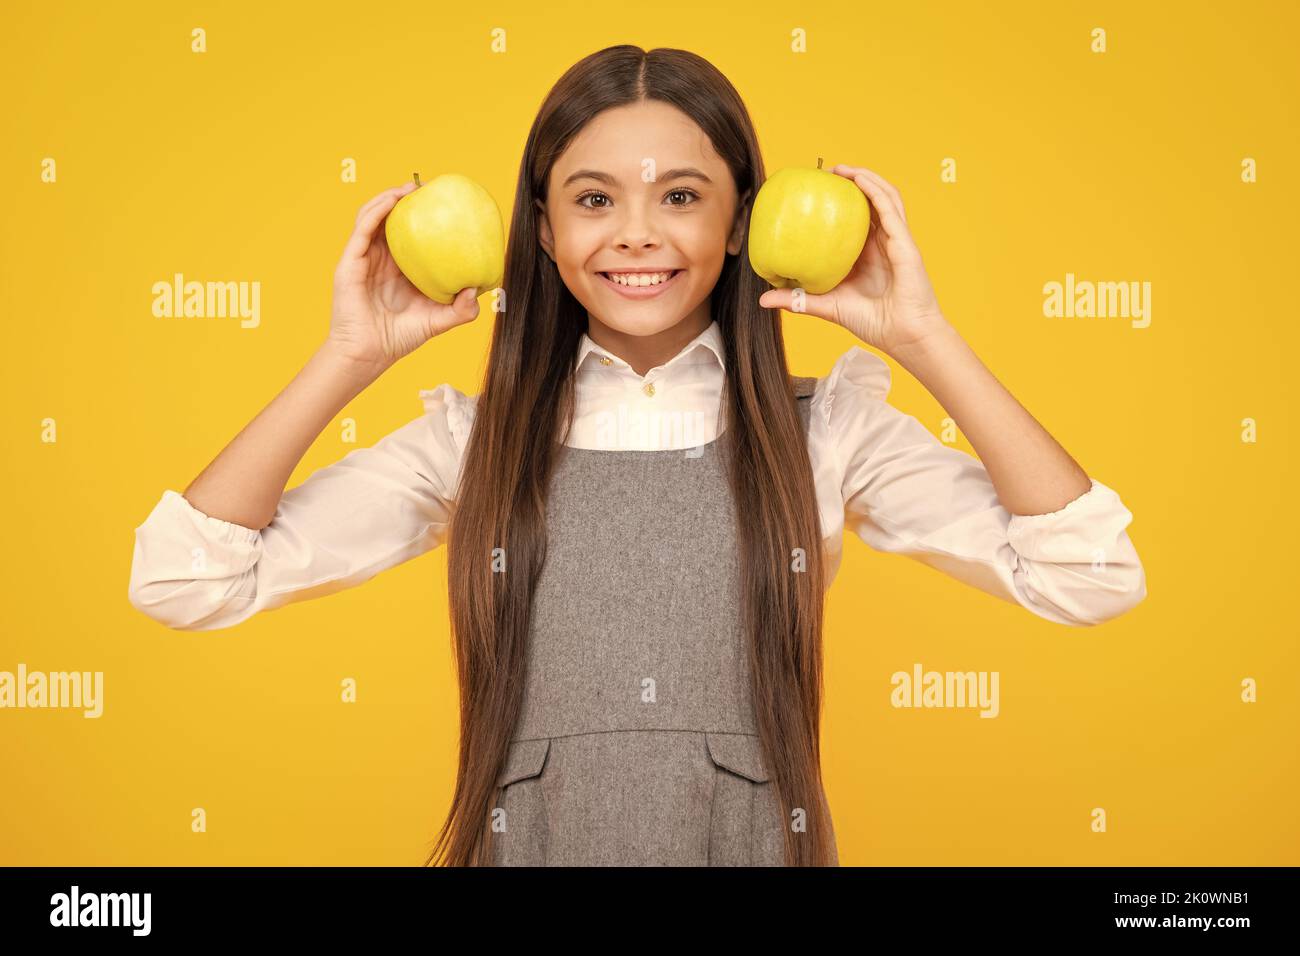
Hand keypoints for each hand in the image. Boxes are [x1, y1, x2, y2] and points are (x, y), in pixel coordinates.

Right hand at [326, 182, 482, 372]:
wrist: (369, 354)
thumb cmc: (399, 339)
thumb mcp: (437, 321)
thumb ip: (461, 310)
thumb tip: (479, 290)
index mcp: (398, 268)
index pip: (410, 234)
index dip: (423, 216)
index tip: (443, 202)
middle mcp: (380, 259)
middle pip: (390, 219)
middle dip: (406, 198)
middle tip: (427, 186)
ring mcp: (363, 258)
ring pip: (372, 216)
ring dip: (389, 197)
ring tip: (409, 187)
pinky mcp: (350, 262)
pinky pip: (363, 229)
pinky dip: (377, 210)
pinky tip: (393, 201)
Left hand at [758, 164, 949, 357]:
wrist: (903, 336)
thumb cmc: (872, 322)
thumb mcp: (826, 306)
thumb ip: (798, 299)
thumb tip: (762, 299)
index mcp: (868, 254)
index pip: (854, 219)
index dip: (838, 202)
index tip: (814, 192)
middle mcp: (882, 242)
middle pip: (870, 201)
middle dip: (851, 182)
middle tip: (825, 174)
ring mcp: (896, 239)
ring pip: (884, 196)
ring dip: (864, 177)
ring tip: (842, 169)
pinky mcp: (904, 241)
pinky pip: (890, 208)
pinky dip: (874, 190)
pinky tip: (859, 179)